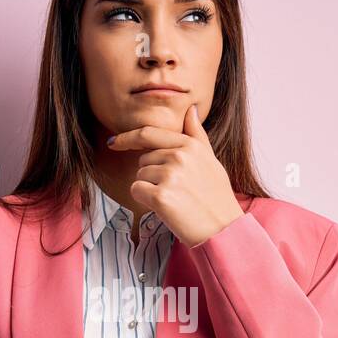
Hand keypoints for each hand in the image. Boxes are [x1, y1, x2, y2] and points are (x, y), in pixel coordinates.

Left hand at [106, 103, 243, 247]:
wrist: (224, 228)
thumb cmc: (217, 197)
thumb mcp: (211, 160)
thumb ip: (197, 135)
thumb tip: (191, 109)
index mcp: (191, 145)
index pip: (149, 134)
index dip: (127, 138)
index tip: (113, 142)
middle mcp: (179, 156)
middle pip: (143, 159)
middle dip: (152, 174)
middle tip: (177, 190)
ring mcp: (170, 175)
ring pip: (139, 176)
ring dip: (150, 189)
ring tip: (175, 199)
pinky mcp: (160, 196)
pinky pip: (136, 190)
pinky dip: (145, 200)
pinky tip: (165, 207)